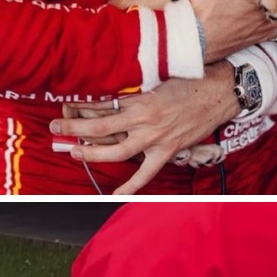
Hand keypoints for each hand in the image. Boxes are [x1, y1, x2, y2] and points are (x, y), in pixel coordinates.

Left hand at [50, 65, 238, 194]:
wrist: (221, 92)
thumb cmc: (188, 82)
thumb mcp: (154, 83)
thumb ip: (130, 96)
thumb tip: (104, 102)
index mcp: (139, 102)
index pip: (100, 108)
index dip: (78, 112)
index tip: (61, 112)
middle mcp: (144, 121)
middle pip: (100, 130)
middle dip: (74, 131)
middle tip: (55, 129)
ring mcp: (155, 139)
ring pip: (116, 152)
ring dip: (92, 154)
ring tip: (75, 152)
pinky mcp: (167, 151)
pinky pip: (145, 173)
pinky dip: (130, 185)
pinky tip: (115, 194)